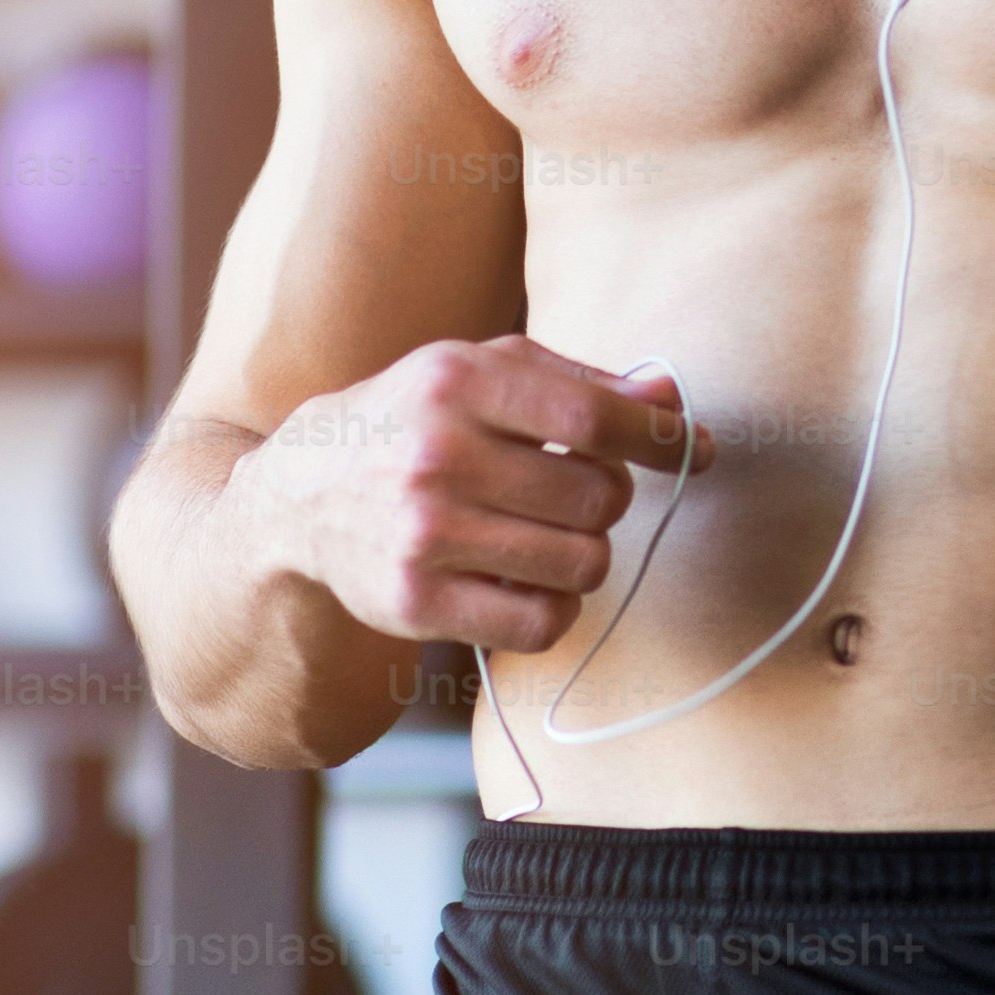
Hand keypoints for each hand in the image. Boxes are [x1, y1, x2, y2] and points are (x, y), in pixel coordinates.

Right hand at [236, 338, 687, 652]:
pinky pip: (540, 622)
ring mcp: (423, 535)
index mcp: (460, 381)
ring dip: (585, 554)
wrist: (301, 494)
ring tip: (548, 535)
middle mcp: (438, 456)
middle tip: (574, 492)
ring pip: (582, 564)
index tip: (693, 449)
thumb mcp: (485, 371)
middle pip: (600, 498)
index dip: (662, 438)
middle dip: (608, 498)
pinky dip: (555, 607)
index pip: (596, 418)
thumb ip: (583, 381)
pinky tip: (528, 580)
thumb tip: (671, 400)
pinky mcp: (415, 603)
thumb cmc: (417, 420)